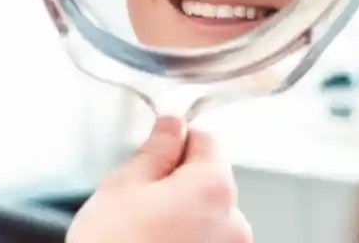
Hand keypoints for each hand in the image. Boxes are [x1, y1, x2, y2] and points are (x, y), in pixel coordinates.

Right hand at [68, 116, 251, 242]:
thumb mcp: (123, 186)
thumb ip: (155, 150)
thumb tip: (171, 126)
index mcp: (214, 187)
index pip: (207, 140)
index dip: (176, 142)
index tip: (156, 151)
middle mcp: (235, 222)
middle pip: (210, 181)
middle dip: (178, 184)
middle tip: (139, 201)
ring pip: (208, 217)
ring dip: (184, 217)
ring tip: (144, 234)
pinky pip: (207, 242)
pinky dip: (187, 242)